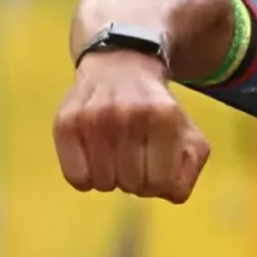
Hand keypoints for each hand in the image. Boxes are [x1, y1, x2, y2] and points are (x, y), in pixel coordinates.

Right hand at [53, 51, 211, 202]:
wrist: (121, 63)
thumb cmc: (157, 107)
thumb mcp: (187, 128)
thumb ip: (191, 164)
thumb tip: (172, 193)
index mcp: (165, 115)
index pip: (162, 183)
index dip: (160, 184)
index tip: (157, 170)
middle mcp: (128, 114)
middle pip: (132, 185)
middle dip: (137, 181)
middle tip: (136, 160)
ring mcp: (94, 118)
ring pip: (103, 184)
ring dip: (111, 178)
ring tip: (116, 155)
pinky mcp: (66, 123)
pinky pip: (76, 178)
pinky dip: (86, 177)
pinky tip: (95, 157)